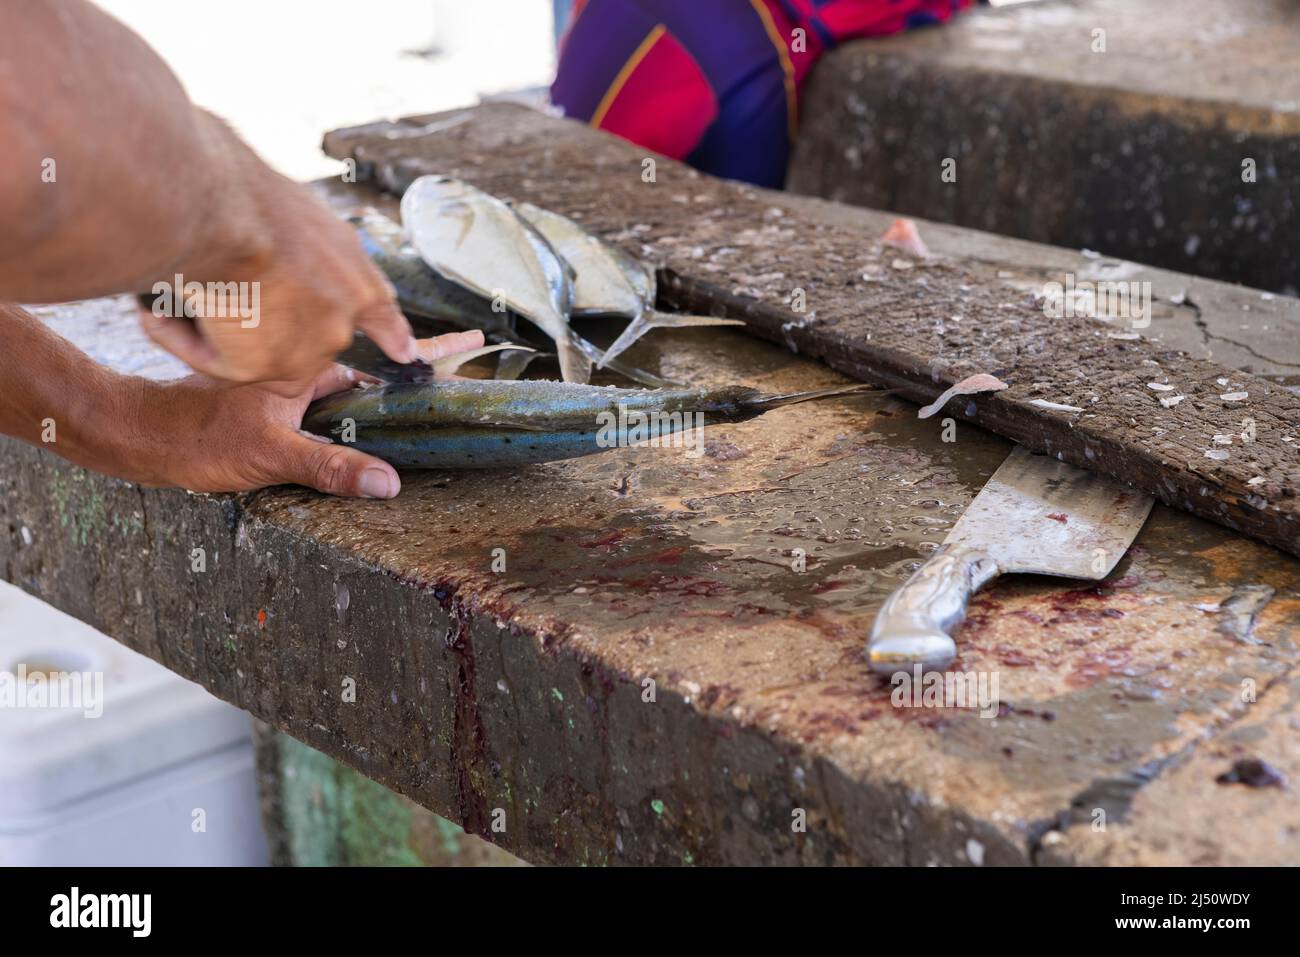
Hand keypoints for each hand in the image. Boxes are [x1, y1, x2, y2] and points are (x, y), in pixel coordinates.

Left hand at [124, 331, 483, 496]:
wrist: (140, 434)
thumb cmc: (195, 436)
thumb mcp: (270, 453)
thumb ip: (330, 466)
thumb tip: (387, 483)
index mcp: (311, 367)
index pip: (384, 355)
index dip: (432, 350)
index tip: (473, 341)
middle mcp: (304, 366)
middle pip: (375, 362)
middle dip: (418, 359)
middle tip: (467, 353)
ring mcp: (290, 378)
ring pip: (350, 375)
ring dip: (385, 380)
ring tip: (428, 382)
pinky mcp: (275, 395)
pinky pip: (328, 389)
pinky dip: (353, 395)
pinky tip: (367, 413)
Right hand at [137, 113, 415, 396]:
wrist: (223, 209)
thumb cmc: (243, 192)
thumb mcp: (294, 211)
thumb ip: (303, 244)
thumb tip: (271, 265)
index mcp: (357, 277)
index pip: (380, 314)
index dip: (391, 335)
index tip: (407, 354)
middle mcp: (341, 320)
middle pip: (295, 335)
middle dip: (257, 317)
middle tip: (218, 281)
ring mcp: (305, 349)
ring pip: (247, 346)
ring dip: (212, 323)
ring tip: (187, 282)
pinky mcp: (263, 368)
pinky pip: (210, 358)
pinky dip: (180, 334)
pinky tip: (166, 305)